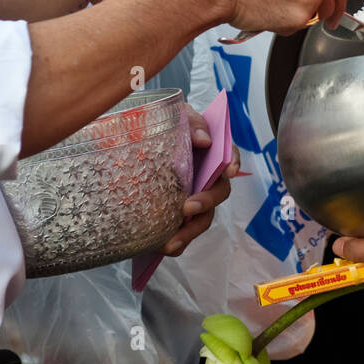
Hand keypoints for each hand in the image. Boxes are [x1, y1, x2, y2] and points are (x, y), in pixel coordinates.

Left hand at [162, 104, 241, 255]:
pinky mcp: (176, 214)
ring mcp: (192, 196)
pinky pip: (183, 232)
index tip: (229, 171)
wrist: (130, 144)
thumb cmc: (160, 126)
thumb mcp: (174, 116)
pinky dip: (177, 242)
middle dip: (206, 202)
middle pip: (218, 191)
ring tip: (171, 243)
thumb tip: (205, 140)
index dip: (234, 162)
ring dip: (190, 231)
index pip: (230, 155)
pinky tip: (164, 248)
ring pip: (202, 218)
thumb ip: (191, 122)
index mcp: (208, 151)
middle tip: (188, 208)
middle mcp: (205, 176)